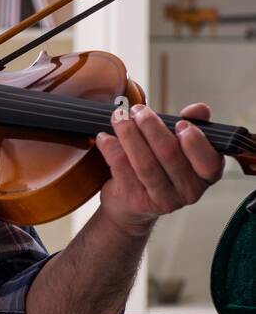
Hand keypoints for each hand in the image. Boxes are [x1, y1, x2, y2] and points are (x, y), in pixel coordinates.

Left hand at [95, 101, 223, 236]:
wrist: (134, 203)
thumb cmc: (162, 166)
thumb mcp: (180, 145)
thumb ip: (193, 124)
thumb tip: (199, 110)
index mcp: (206, 175)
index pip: (208, 162)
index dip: (195, 142)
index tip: (180, 123)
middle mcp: (189, 191)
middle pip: (169, 154)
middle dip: (151, 127)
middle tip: (137, 110)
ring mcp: (162, 200)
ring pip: (144, 163)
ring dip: (129, 135)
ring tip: (119, 118)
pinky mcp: (136, 202)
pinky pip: (122, 170)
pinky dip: (111, 149)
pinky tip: (104, 137)